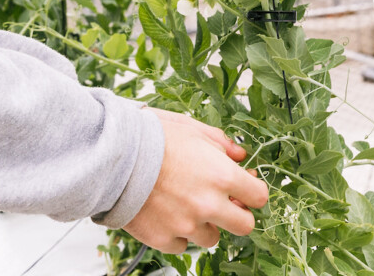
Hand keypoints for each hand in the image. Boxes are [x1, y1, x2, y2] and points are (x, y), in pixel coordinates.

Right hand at [123, 109, 268, 251]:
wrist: (113, 157)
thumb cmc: (152, 138)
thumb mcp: (193, 129)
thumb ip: (222, 143)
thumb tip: (240, 154)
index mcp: (223, 176)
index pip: (259, 197)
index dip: (253, 192)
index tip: (245, 189)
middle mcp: (210, 205)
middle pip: (244, 226)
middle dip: (237, 215)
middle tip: (223, 204)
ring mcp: (187, 225)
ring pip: (212, 238)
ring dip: (205, 224)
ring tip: (186, 205)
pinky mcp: (164, 239)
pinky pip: (181, 245)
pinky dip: (178, 233)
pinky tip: (167, 214)